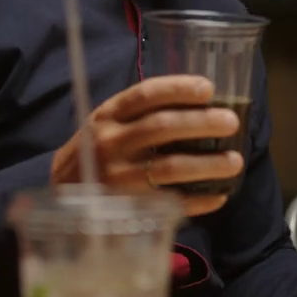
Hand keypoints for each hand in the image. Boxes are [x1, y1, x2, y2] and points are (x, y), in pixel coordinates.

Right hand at [50, 75, 244, 216]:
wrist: (61, 189)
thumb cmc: (97, 149)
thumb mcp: (108, 122)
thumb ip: (141, 113)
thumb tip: (201, 102)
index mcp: (108, 115)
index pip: (146, 94)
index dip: (179, 89)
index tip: (208, 88)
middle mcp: (110, 143)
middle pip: (162, 128)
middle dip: (202, 123)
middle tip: (232, 122)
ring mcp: (117, 177)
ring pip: (169, 168)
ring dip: (207, 164)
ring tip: (235, 161)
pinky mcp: (125, 207)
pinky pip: (169, 202)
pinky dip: (199, 200)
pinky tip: (219, 195)